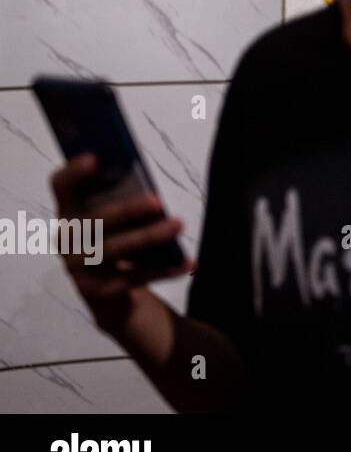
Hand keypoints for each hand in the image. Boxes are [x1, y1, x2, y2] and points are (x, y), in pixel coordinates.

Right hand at [50, 153, 194, 335]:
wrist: (107, 293)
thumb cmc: (114, 239)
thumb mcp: (112, 219)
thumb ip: (120, 199)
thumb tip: (150, 187)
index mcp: (69, 212)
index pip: (61, 187)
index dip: (74, 172)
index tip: (95, 158)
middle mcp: (68, 239)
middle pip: (95, 221)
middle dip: (127, 210)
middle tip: (158, 200)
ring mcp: (79, 267)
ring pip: (115, 250)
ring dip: (149, 236)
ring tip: (179, 224)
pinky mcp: (98, 291)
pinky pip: (135, 278)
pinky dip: (165, 269)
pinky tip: (188, 261)